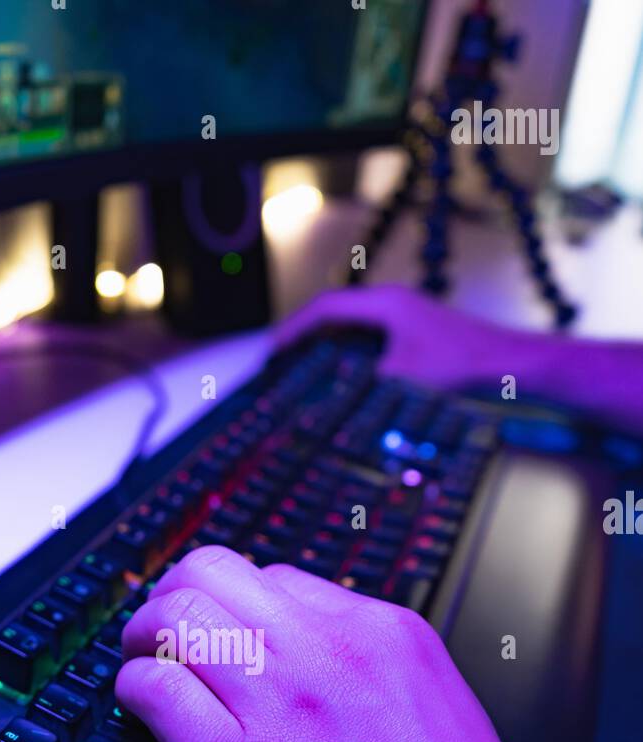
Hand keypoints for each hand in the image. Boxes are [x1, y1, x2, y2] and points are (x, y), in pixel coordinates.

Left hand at [116, 547, 571, 741]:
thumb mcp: (437, 719)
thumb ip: (375, 688)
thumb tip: (323, 693)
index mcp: (385, 637)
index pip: (279, 580)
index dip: (237, 606)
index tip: (221, 633)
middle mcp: (329, 655)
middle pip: (212, 574)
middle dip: (174, 600)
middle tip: (162, 637)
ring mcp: (282, 707)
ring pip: (174, 618)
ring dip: (144, 638)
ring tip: (143, 668)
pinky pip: (156, 691)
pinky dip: (134, 692)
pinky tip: (142, 713)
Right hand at [275, 284, 523, 392]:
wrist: (506, 365)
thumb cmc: (459, 365)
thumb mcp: (401, 378)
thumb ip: (360, 384)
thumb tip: (325, 399)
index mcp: (385, 303)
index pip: (326, 308)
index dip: (294, 329)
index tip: (273, 351)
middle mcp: (392, 304)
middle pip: (336, 315)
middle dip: (305, 338)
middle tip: (279, 362)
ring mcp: (404, 318)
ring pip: (352, 330)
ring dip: (327, 349)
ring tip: (301, 372)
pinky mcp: (414, 335)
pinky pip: (369, 342)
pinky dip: (349, 358)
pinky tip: (340, 380)